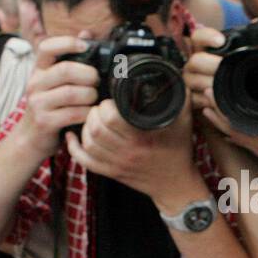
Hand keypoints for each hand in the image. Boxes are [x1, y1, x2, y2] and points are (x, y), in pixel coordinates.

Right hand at [13, 34, 98, 157]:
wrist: (31, 138)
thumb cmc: (50, 106)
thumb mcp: (54, 81)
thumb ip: (70, 59)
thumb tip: (86, 34)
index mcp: (38, 70)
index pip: (47, 47)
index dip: (68, 43)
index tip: (85, 46)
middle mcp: (35, 83)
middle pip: (66, 70)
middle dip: (89, 75)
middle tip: (97, 81)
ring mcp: (38, 103)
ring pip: (72, 93)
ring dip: (90, 95)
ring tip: (94, 98)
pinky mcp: (45, 121)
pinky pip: (74, 113)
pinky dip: (88, 113)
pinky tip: (90, 113)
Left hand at [66, 93, 200, 205]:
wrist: (176, 183)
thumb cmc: (179, 149)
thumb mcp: (183, 120)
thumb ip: (178, 96)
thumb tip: (171, 74)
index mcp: (142, 137)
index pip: (110, 118)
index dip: (106, 106)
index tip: (112, 101)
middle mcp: (128, 152)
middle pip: (95, 129)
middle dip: (94, 113)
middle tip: (101, 108)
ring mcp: (117, 164)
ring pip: (88, 143)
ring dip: (85, 127)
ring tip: (93, 119)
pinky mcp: (111, 173)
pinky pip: (85, 161)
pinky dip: (75, 148)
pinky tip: (74, 137)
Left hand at [191, 39, 257, 170]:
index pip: (235, 111)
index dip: (220, 99)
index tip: (211, 87)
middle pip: (229, 123)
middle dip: (216, 107)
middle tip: (206, 92)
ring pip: (233, 135)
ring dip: (220, 120)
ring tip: (208, 106)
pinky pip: (243, 143)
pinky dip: (231, 132)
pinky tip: (225, 126)